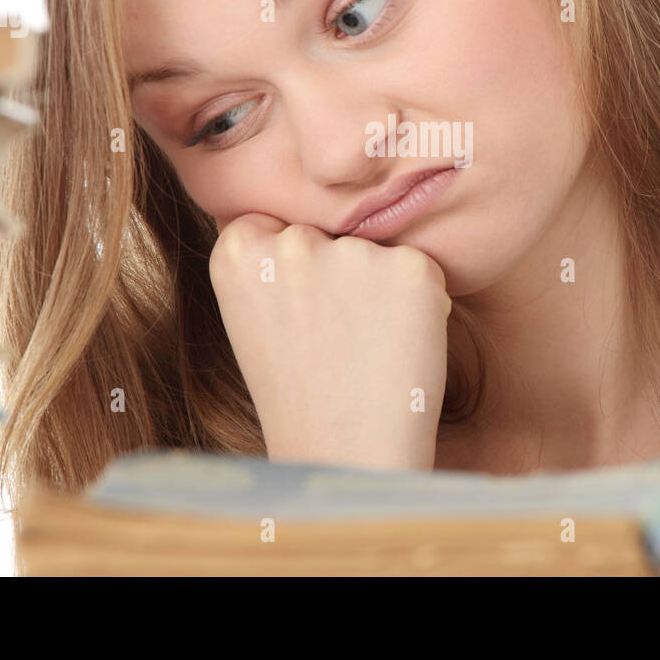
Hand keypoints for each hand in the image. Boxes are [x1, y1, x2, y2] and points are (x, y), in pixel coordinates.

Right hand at [208, 212, 452, 470]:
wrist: (348, 460)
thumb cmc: (303, 393)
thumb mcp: (256, 317)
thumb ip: (269, 258)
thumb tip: (309, 199)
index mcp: (237, 251)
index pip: (277, 223)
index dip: (295, 275)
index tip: (295, 323)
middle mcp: (290, 242)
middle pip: (329, 233)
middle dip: (339, 277)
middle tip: (333, 344)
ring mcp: (351, 254)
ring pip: (376, 250)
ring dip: (381, 289)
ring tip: (364, 352)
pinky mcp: (409, 269)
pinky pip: (421, 269)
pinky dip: (422, 304)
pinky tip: (397, 350)